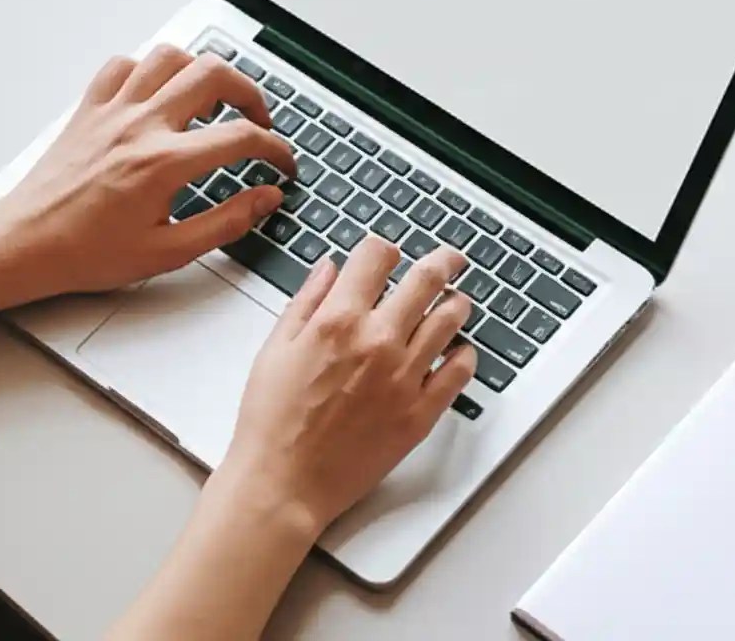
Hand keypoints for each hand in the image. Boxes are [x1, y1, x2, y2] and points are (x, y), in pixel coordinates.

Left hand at [0, 44, 294, 299]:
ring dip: (202, 71)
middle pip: (212, 74)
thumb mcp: (169, 252)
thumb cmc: (87, 253)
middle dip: (250, 93)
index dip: (275, 149)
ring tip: (215, 100)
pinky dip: (150, 70)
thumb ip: (226, 222)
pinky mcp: (89, 108)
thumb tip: (265, 199)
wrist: (25, 244)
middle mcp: (140, 126)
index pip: (240, 137)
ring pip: (170, 57)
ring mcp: (112, 110)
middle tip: (258, 121)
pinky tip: (159, 95)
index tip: (282, 165)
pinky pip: (123, 66)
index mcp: (163, 164)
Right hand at [224, 238, 478, 531]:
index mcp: (338, 320)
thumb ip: (307, 301)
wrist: (283, 484)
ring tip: (456, 303)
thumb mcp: (275, 349)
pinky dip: (463, 355)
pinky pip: (459, 371)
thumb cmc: (271, 423)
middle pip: (427, 278)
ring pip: (450, 319)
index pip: (378, 256)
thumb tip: (330, 267)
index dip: (384, 250)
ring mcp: (404, 377)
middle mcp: (377, 341)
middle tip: (450, 260)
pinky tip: (457, 352)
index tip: (389, 256)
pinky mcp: (420, 412)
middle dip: (442, 262)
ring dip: (456, 303)